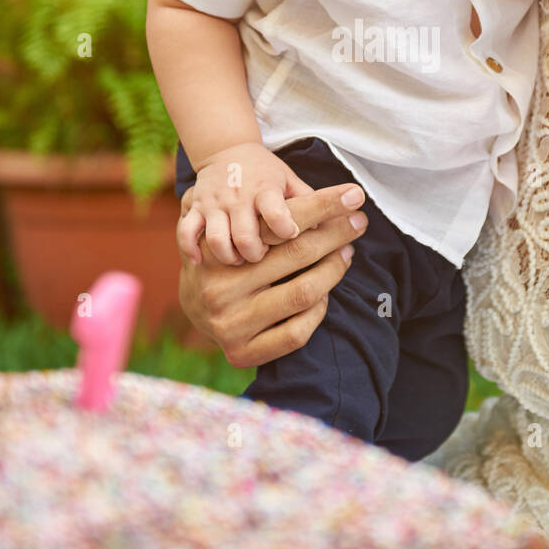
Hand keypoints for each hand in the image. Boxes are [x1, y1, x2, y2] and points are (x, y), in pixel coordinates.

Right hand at [176, 142, 313, 266]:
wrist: (226, 149)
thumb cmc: (267, 173)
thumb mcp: (290, 180)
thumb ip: (313, 201)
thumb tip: (345, 220)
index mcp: (265, 188)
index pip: (275, 210)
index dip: (284, 227)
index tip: (291, 235)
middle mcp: (238, 196)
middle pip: (245, 235)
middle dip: (256, 253)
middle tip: (265, 260)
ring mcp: (213, 203)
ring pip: (217, 239)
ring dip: (230, 256)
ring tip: (241, 261)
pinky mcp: (194, 208)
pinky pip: (186, 232)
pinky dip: (191, 249)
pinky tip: (201, 262)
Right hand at [176, 182, 368, 367]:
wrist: (190, 303)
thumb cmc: (229, 254)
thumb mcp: (237, 223)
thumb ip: (272, 210)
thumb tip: (325, 195)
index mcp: (218, 246)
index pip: (281, 219)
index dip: (322, 205)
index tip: (354, 196)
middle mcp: (220, 285)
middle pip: (296, 252)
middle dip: (336, 234)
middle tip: (358, 222)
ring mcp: (229, 322)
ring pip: (303, 293)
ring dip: (334, 270)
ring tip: (346, 254)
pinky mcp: (240, 353)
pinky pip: (296, 333)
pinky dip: (318, 311)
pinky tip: (324, 294)